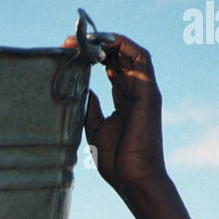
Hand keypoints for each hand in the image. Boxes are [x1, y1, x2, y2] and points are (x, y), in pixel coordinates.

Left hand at [62, 32, 167, 203]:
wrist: (134, 180)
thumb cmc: (117, 161)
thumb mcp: (95, 128)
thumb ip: (91, 108)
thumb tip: (83, 90)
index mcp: (124, 99)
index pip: (111, 67)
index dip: (92, 55)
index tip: (70, 51)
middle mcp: (136, 91)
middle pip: (118, 56)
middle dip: (96, 45)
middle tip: (71, 42)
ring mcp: (144, 90)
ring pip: (130, 52)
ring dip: (108, 41)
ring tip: (85, 39)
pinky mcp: (148, 92)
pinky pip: (140, 58)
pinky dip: (124, 45)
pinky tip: (104, 42)